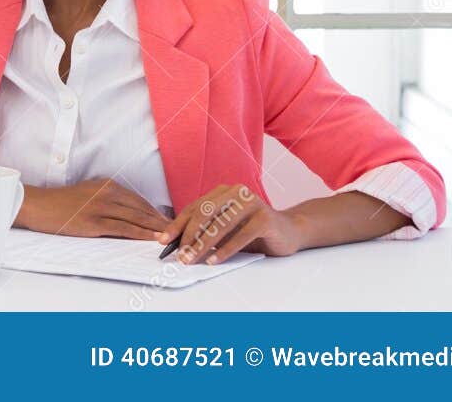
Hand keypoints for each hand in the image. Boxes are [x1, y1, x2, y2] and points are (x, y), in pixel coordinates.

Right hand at [19, 178, 170, 238]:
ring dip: (157, 228)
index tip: (171, 222)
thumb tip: (129, 216)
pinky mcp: (94, 221)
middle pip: (142, 209)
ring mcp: (101, 207)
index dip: (157, 212)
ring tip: (173, 237)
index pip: (139, 200)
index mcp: (107, 185)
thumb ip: (108, 201)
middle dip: (162, 221)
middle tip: (179, 231)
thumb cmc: (61, 203)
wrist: (38, 205)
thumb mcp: (88, 195)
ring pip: (137, 218)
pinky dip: (142, 234)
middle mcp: (107, 193)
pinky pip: (124, 228)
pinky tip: (153, 239)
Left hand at [160, 183, 305, 263]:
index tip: (163, 241)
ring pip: (220, 224)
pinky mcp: (264, 217)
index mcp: (222, 191)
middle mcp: (235, 192)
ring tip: (192, 259)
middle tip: (179, 255)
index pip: (194, 208)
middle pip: (204, 214)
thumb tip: (177, 243)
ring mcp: (251, 202)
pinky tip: (214, 260)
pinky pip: (240, 235)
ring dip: (203, 245)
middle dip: (188, 236)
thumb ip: (206, 230)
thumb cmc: (252, 230)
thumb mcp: (226, 228)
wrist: (289, 231)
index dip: (177, 225)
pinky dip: (225, 250)